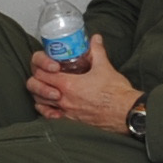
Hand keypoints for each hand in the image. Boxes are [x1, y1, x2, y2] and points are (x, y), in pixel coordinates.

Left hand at [28, 37, 142, 129]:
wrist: (126, 114)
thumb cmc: (116, 93)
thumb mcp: (104, 67)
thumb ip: (96, 51)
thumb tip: (95, 39)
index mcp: (69, 85)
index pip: (42, 74)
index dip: (41, 66)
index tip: (49, 64)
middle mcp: (64, 101)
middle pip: (36, 89)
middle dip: (37, 79)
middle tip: (44, 74)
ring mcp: (66, 114)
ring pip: (41, 104)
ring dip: (40, 94)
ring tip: (46, 88)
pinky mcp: (72, 123)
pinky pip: (51, 118)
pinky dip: (47, 111)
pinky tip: (51, 106)